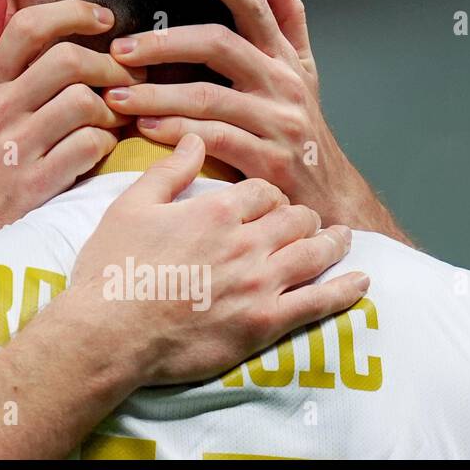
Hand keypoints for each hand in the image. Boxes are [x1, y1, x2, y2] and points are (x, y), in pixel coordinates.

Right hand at [0, 0, 139, 251]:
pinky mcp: (38, 184)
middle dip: (108, 64)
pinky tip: (105, 146)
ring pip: (84, 103)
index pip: (27, 27)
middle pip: (67, 61)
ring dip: (112, 107)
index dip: (73, 13)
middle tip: (126, 74)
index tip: (103, 18)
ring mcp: (16, 149)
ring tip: (115, 114)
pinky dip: (107, 142)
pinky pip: (91, 146)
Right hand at [61, 133, 368, 384]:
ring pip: (314, 253)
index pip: (261, 190)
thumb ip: (169, 171)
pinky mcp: (265, 324)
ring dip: (332, 243)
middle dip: (302, 216)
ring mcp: (261, 285)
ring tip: (341, 238)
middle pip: (295, 219)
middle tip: (305, 220)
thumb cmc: (112, 267)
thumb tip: (195, 139)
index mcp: (216, 210)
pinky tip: (361, 282)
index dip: (267, 194)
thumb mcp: (130, 206)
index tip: (265, 201)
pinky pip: (319, 304)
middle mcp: (247, 243)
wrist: (108, 331)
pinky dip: (345, 290)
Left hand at [102, 0, 408, 241]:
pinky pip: (215, 140)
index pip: (256, 7)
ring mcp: (278, 123)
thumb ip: (287, 16)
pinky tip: (146, 130)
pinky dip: (178, 133)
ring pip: (208, 97)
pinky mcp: (269, 162)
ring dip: (157, 95)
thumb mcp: (302, 69)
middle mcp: (283, 84)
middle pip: (220, 46)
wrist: (330, 200)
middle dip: (165, 44)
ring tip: (117, 96)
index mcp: (283, 58)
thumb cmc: (300, 129)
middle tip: (120, 49)